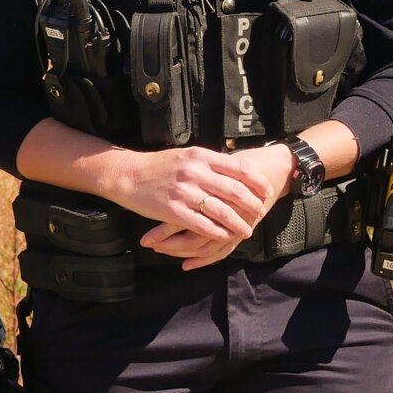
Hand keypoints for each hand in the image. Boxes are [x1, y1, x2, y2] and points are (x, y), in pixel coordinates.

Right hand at [136, 145, 294, 269]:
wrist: (127, 174)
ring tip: (247, 230)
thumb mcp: (185, 156)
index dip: (256, 182)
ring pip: (222, 211)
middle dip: (252, 205)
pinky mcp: (173, 210)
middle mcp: (194, 173)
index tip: (266, 191)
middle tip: (260, 214)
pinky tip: (224, 236)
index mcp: (199, 156)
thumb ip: (209, 163)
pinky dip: (217, 232)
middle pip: (235, 191)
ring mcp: (183, 192)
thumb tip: (236, 170)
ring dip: (238, 223)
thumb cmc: (158, 166)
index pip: (238, 168)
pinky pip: (202, 224)